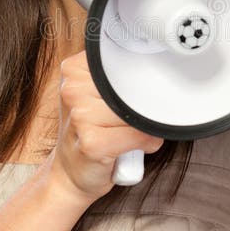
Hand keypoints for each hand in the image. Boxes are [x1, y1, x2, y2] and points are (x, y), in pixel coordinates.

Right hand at [49, 49, 163, 201]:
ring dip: (143, 126)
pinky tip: (134, 147)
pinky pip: (139, 135)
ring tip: (128, 133)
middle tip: (131, 117)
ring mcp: (80, 117)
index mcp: (74, 70)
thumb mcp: (95, 95)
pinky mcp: (92, 143)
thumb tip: (159, 69)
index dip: (138, 73)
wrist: (70, 172)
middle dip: (141, 104)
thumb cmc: (90, 131)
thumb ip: (115, 76)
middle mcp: (72, 90)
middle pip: (131, 87)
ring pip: (136, 112)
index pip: (121, 58)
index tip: (138, 86)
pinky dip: (146, 143)